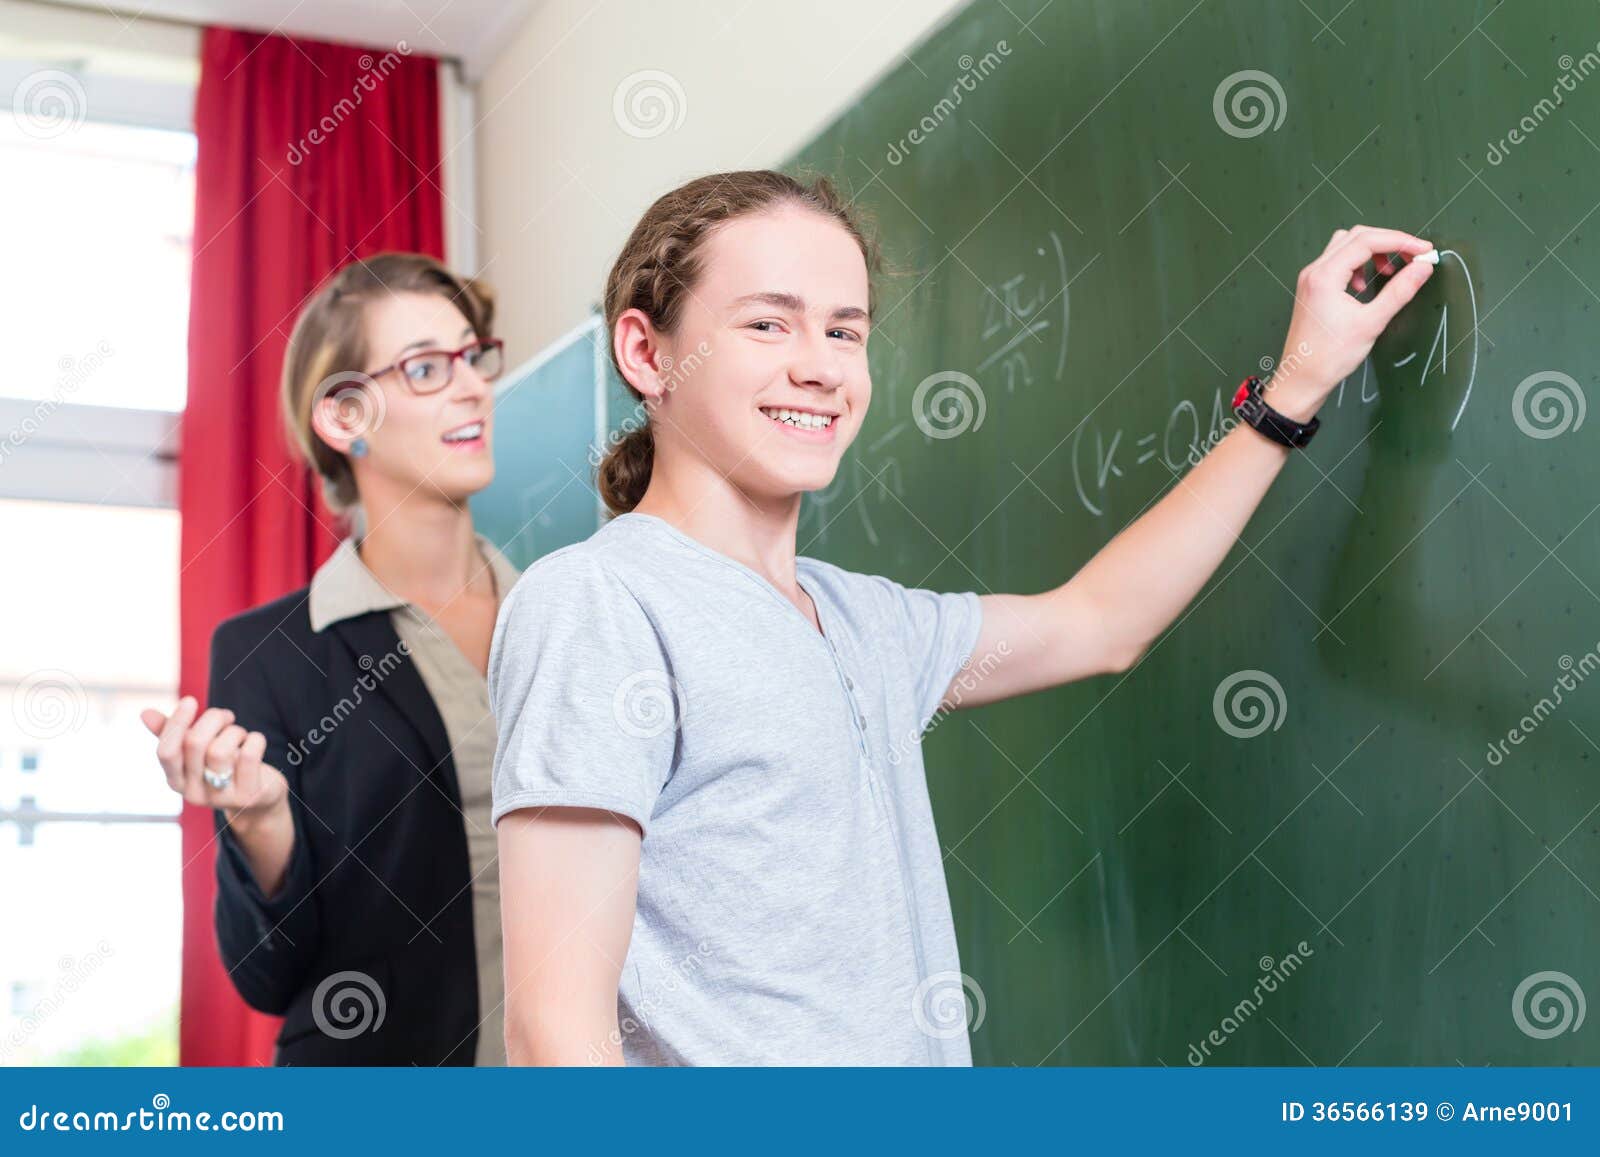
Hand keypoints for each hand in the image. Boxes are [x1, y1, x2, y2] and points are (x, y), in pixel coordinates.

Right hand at [141, 697, 287, 826]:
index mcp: (176, 780)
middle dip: (212, 719)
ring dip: (235, 731)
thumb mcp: (197, 752)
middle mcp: (193, 794)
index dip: (175, 724)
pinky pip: (248, 755)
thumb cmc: (223, 766)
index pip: (165, 752)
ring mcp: (221, 797)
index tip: (190, 700)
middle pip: (194, 744)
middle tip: (226, 716)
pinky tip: (254, 742)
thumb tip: (145, 712)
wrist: (258, 797)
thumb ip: (172, 734)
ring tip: (240, 734)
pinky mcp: (248, 795)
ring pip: (221, 750)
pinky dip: (254, 739)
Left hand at [1269, 225, 1435, 418]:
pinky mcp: (1312, 288)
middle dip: (1388, 242)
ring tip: (1390, 272)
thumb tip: (1423, 267)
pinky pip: (1337, 263)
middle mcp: (1314, 272)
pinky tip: (1366, 286)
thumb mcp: (1371, 323)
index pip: (1366, 240)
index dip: (1400, 241)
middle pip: (1356, 236)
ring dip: (1372, 252)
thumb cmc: (1329, 357)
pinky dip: (1358, 265)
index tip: (1424, 250)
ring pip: (1345, 246)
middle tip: (1413, 257)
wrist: (1301, 379)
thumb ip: (1400, 291)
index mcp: (1324, 276)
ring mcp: (1310, 279)